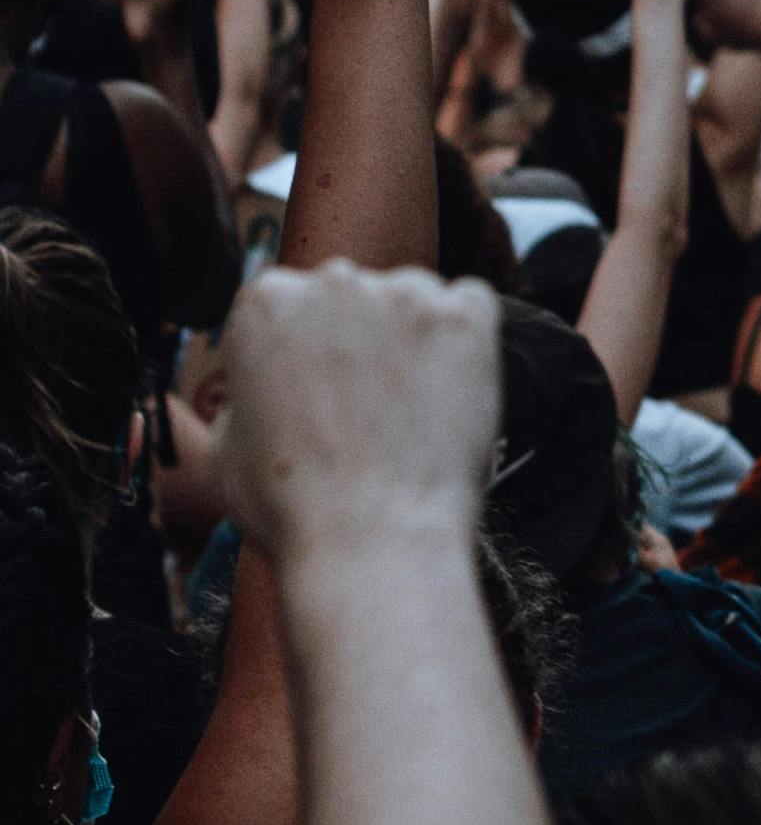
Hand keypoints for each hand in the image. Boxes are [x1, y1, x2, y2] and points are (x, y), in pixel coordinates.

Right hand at [215, 261, 501, 572]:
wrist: (372, 544)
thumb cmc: (293, 510)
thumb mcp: (225, 447)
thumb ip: (244, 391)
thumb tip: (266, 379)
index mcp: (266, 301)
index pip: (289, 306)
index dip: (300, 357)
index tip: (313, 398)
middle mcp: (335, 280)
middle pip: (350, 296)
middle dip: (356, 342)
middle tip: (364, 410)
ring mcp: (407, 294)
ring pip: (412, 299)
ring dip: (411, 338)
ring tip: (408, 412)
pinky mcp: (468, 317)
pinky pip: (471, 306)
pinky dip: (466, 340)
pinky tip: (450, 391)